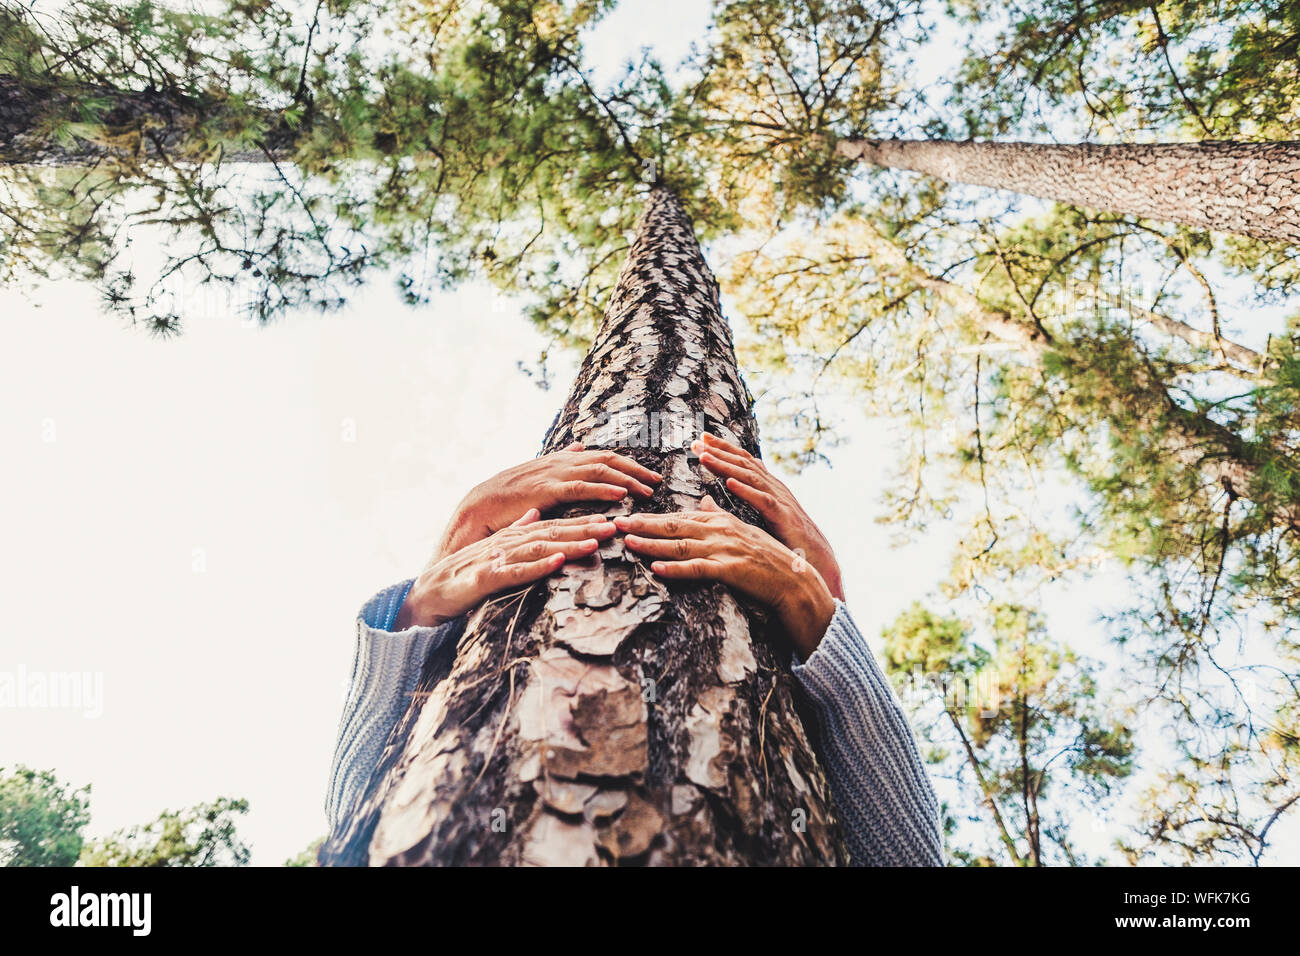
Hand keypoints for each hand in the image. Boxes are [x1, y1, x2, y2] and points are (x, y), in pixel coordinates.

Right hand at [396, 511, 617, 629]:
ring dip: (568, 544)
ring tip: (595, 541)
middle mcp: (508, 544)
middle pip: (553, 533)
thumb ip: (516, 531)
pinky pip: (514, 573)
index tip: (612, 519)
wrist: (428, 594)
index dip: (584, 521)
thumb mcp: (495, 551)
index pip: (555, 526)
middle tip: (616, 526)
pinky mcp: (484, 579)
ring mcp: (496, 559)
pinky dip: (536, 567)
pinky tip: (556, 564)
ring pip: (538, 549)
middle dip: (586, 528)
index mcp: (514, 538)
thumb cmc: (464, 576)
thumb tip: (536, 514)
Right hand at [437, 442, 661, 559]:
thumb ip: (561, 462)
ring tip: (646, 490)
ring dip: (625, 480)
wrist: (477, 506)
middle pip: (605, 461)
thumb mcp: (538, 476)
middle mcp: (559, 463)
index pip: (601, 457)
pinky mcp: (545, 491)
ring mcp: (552, 475)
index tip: (649, 476)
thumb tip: (579, 447)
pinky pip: (579, 489)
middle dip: (634, 470)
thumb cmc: (506, 498)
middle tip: (657, 482)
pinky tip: (620, 496)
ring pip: (597, 472)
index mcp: (559, 461)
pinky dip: (602, 490)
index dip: (628, 465)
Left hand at [615, 496, 835, 658]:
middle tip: (615, 523)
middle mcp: (719, 530)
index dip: (649, 516)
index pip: (677, 516)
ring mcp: (724, 549)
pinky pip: (698, 569)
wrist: (793, 577)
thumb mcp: (741, 529)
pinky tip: (657, 569)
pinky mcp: (730, 569)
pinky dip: (676, 569)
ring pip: (680, 545)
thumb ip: (719, 513)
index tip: (626, 516)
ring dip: (651, 545)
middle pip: (672, 526)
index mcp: (719, 519)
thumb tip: (702, 501)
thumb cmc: (765, 556)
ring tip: (627, 542)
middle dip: (641, 525)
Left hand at [692, 432, 844, 599]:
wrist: (817, 557)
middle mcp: (774, 487)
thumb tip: (725, 489)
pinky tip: (730, 483)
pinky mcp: (783, 517)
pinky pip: (763, 501)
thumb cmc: (789, 538)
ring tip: (706, 457)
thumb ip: (750, 498)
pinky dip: (746, 491)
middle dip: (720, 451)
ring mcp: (780, 500)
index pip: (743, 460)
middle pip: (744, 463)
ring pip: (750, 477)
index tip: (701, 440)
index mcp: (769, 486)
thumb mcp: (767, 514)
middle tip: (697, 442)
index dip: (723, 448)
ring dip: (726, 466)